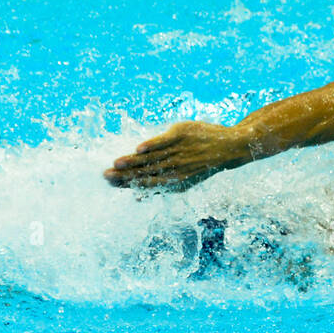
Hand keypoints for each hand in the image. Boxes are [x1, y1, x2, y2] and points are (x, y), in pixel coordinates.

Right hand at [104, 121, 244, 189]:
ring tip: (116, 163)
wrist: (227, 148)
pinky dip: (152, 145)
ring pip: (152, 158)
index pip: (146, 183)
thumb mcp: (183, 180)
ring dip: (133, 162)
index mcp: (174, 181)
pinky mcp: (181, 135)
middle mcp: (174, 168)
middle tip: (105, 175)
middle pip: (145, 172)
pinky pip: (164, 141)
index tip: (110, 183)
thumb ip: (160, 186)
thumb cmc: (201, 164)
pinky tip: (139, 149)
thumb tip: (137, 197)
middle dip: (124, 175)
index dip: (127, 184)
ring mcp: (178, 151)